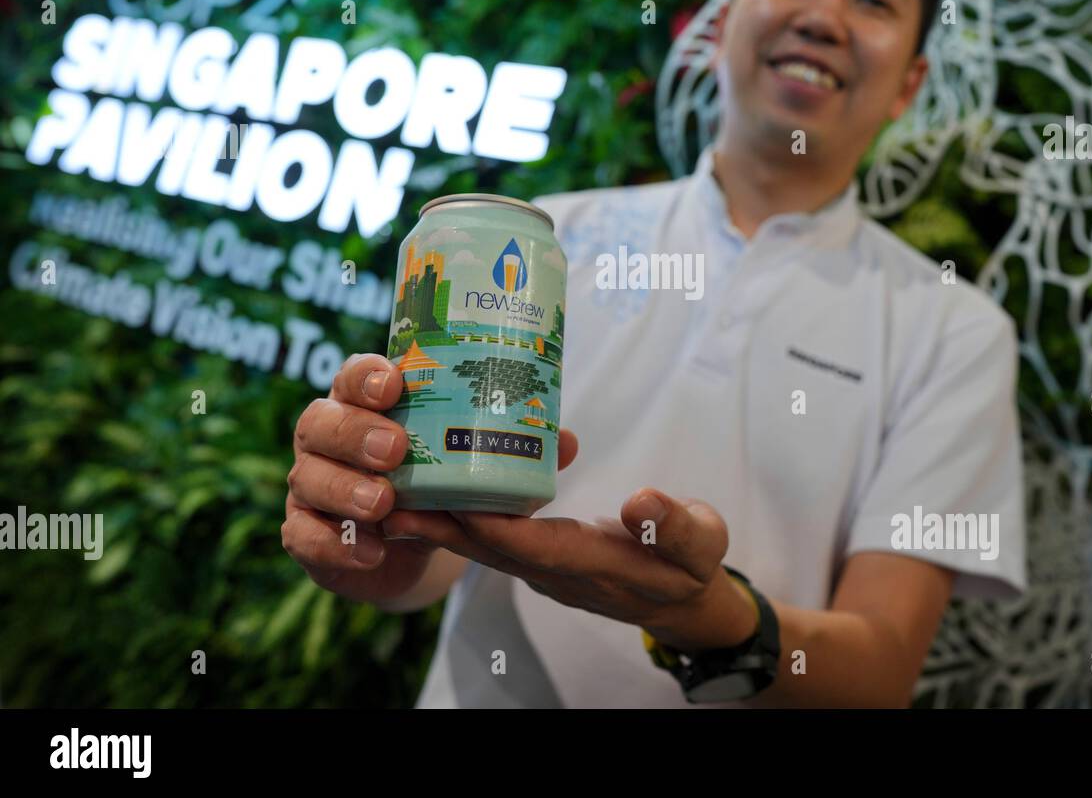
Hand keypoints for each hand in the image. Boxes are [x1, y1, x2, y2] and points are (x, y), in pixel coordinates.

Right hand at [282, 353, 577, 606]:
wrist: (401, 543)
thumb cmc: (435, 478)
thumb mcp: (469, 460)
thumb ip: (510, 445)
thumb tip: (565, 440)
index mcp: (365, 402)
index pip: (354, 375)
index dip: (367, 377)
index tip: (395, 384)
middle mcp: (328, 434)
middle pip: (321, 420)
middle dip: (356, 433)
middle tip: (395, 449)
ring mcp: (310, 481)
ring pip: (308, 477)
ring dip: (346, 489)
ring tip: (383, 504)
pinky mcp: (304, 530)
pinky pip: (304, 535)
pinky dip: (336, 543)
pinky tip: (371, 549)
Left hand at [384, 485, 759, 651]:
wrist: (685, 598)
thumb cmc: (693, 564)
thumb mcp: (702, 544)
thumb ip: (675, 526)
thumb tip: (640, 499)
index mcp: (594, 566)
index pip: (532, 547)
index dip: (491, 524)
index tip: (453, 497)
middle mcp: (557, 573)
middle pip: (488, 549)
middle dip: (439, 525)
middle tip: (388, 496)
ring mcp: (544, 570)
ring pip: (482, 547)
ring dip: (438, 523)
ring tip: (390, 493)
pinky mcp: (540, 559)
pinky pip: (491, 540)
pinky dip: (459, 519)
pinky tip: (433, 493)